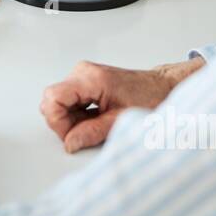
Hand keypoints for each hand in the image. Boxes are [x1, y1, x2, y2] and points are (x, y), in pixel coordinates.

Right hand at [40, 58, 205, 153]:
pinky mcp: (85, 81)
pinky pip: (68, 100)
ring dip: (71, 119)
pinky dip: (77, 114)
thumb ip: (93, 132)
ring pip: (58, 101)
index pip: (53, 98)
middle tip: (86, 132)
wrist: (162, 86)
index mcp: (91, 78)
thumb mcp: (122, 120)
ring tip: (96, 123)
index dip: (58, 122)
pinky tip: (95, 118)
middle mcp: (83, 72)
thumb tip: (70, 143)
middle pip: (52, 100)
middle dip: (63, 122)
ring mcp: (82, 75)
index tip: (73, 135)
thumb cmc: (150, 98)